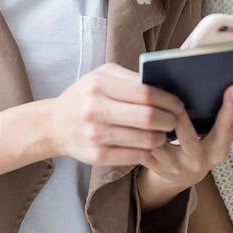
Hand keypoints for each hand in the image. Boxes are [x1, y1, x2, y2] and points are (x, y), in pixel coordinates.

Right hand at [48, 63, 183, 165]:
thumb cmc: (84, 96)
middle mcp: (95, 108)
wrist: (54, 124)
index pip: (145, 93)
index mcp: (98, 84)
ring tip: (164, 134)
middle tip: (174, 121)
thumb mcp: (101, 77)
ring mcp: (95, 134)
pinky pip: (134, 156)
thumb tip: (163, 86)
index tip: (178, 104)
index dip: (167, 100)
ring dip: (161, 138)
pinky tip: (151, 146)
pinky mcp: (96, 155)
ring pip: (144, 139)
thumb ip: (130, 79)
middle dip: (169, 120)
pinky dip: (148, 152)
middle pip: (148, 117)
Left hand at [140, 84, 232, 191]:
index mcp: (218, 150)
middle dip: (178, 113)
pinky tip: (134, 119)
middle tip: (172, 97)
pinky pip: (144, 150)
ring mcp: (177, 166)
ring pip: (160, 141)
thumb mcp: (216, 139)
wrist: (182, 178)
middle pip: (187, 133)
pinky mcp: (157, 168)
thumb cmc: (200, 149)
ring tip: (146, 103)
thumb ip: (221, 121)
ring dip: (152, 123)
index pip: (226, 127)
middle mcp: (199, 160)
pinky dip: (138, 134)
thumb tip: (227, 89)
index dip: (230, 107)